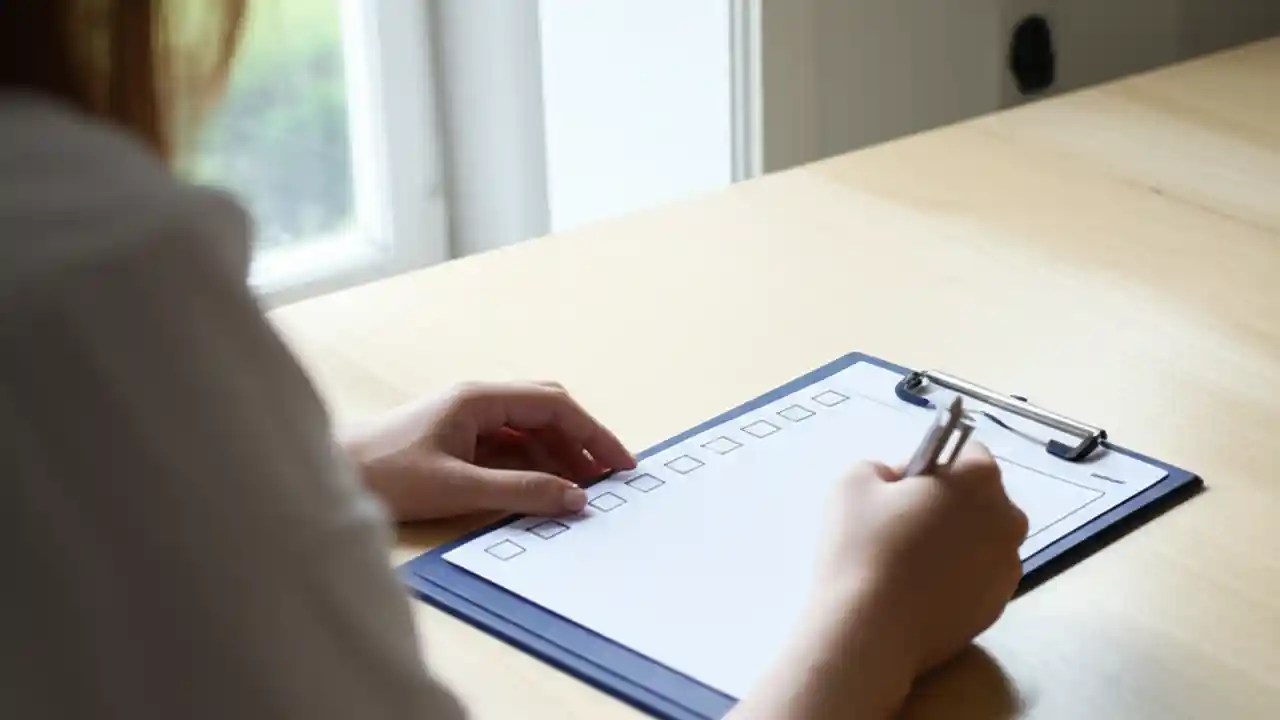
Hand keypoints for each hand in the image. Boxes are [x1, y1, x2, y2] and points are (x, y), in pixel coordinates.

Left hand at [340, 382, 636, 520]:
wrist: (330, 476)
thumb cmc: (383, 474)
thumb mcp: (457, 487)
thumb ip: (520, 491)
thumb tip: (575, 498)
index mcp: (478, 399)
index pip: (553, 404)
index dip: (592, 432)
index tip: (619, 463)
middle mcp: (476, 402)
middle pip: (546, 412)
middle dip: (581, 443)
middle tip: (608, 479)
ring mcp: (466, 421)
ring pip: (529, 432)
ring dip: (559, 457)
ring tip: (583, 490)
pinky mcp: (457, 442)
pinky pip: (510, 448)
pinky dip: (534, 467)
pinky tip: (546, 490)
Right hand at [730, 442, 1026, 719]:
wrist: (871, 631)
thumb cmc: (863, 547)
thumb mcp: (853, 483)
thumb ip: (881, 468)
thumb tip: (899, 486)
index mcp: (979, 480)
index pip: (967, 453)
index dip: (931, 465)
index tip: (899, 490)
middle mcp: (1007, 520)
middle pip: (979, 498)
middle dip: (947, 504)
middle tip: (900, 526)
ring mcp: (1008, 567)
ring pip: (981, 540)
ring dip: (954, 542)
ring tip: (908, 565)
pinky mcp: (998, 607)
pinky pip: (978, 577)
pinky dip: (956, 578)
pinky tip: (919, 592)